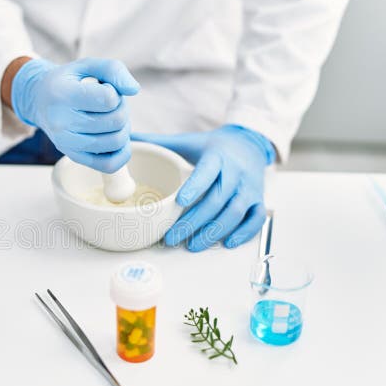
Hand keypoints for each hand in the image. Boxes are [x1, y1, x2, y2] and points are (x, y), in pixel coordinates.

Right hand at [11, 58, 139, 172]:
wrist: (40, 101)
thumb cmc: (67, 82)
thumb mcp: (87, 65)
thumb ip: (113, 70)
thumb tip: (134, 90)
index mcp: (62, 94)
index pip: (108, 99)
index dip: (115, 93)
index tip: (104, 89)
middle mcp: (61, 122)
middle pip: (115, 121)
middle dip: (121, 110)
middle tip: (110, 105)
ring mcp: (67, 143)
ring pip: (115, 142)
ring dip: (122, 129)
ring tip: (111, 118)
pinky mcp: (74, 157)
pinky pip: (109, 165)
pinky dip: (121, 153)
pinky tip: (115, 137)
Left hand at [132, 125, 274, 250]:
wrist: (249, 143)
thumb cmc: (214, 147)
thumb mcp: (188, 141)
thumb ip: (160, 143)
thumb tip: (127, 139)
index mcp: (217, 156)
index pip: (208, 172)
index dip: (195, 187)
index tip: (179, 201)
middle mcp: (236, 172)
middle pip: (217, 199)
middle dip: (194, 221)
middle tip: (172, 237)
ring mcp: (249, 188)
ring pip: (235, 212)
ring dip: (214, 231)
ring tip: (192, 245)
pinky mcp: (258, 200)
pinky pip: (256, 219)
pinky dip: (244, 233)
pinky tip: (227, 243)